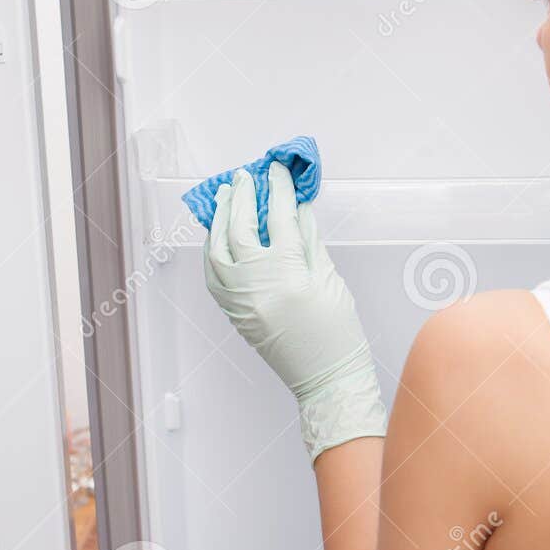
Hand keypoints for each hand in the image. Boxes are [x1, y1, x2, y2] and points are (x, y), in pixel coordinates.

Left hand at [203, 163, 386, 460]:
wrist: (326, 380)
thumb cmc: (337, 334)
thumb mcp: (330, 281)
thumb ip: (309, 241)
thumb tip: (296, 209)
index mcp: (288, 275)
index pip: (280, 219)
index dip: (278, 190)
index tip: (278, 170)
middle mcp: (257, 286)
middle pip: (240, 229)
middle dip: (242, 198)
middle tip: (245, 177)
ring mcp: (240, 301)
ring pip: (217, 251)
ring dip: (220, 220)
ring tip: (226, 197)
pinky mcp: (234, 314)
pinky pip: (213, 275)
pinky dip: (212, 250)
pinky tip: (218, 235)